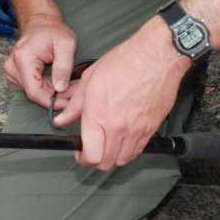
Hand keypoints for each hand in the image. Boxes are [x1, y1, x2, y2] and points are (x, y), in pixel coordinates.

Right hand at [4, 14, 76, 109]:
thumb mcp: (66, 44)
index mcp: (23, 59)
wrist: (41, 23)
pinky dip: (46, 88)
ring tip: (68, 83)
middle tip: (76, 90)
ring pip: (34, 93)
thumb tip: (60, 89)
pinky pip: (32, 89)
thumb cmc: (53, 31)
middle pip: (35, 94)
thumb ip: (64, 67)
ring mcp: (12, 72)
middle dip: (56, 96)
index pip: (35, 92)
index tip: (70, 102)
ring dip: (52, 93)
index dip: (53, 101)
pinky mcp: (15, 75)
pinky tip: (57, 81)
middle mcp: (12, 67)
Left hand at [50, 19, 187, 169]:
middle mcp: (118, 126)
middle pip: (106, 163)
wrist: (157, 56)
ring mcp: (137, 129)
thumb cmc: (126, 61)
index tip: (80, 152)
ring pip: (123, 160)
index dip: (82, 158)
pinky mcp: (151, 128)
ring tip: (108, 145)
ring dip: (113, 157)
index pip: (90, 155)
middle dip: (96, 160)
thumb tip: (62, 118)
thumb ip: (75, 105)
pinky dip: (129, 151)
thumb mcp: (90, 79)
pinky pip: (139, 150)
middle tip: (92, 150)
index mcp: (99, 114)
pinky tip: (124, 140)